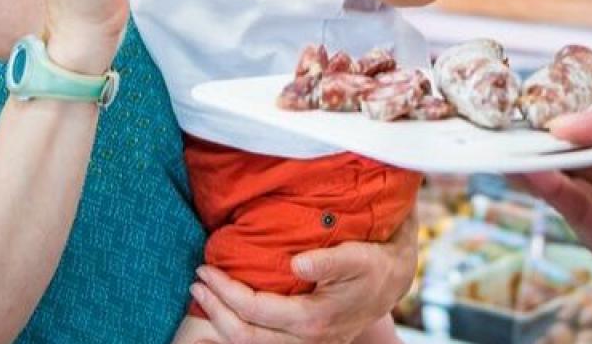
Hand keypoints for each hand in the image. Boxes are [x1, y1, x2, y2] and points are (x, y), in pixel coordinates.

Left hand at [189, 207, 417, 343]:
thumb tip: (296, 262)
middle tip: (197, 281)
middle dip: (215, 310)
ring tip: (204, 296)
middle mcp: (306, 341)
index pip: (255, 310)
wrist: (394, 282)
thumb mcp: (358, 256)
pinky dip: (239, 333)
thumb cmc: (374, 264)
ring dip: (222, 324)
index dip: (226, 291)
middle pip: (244, 337)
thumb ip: (329, 260)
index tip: (206, 269)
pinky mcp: (304, 343)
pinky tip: (226, 316)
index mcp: (313, 320)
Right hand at [519, 102, 591, 294]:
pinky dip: (548, 188)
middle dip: (542, 142)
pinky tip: (531, 171)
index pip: (591, 129)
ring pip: (565, 181)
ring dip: (536, 164)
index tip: (533, 107)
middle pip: (572, 156)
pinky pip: (571, 208)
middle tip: (509, 127)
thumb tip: (560, 124)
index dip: (564, 120)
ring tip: (509, 147)